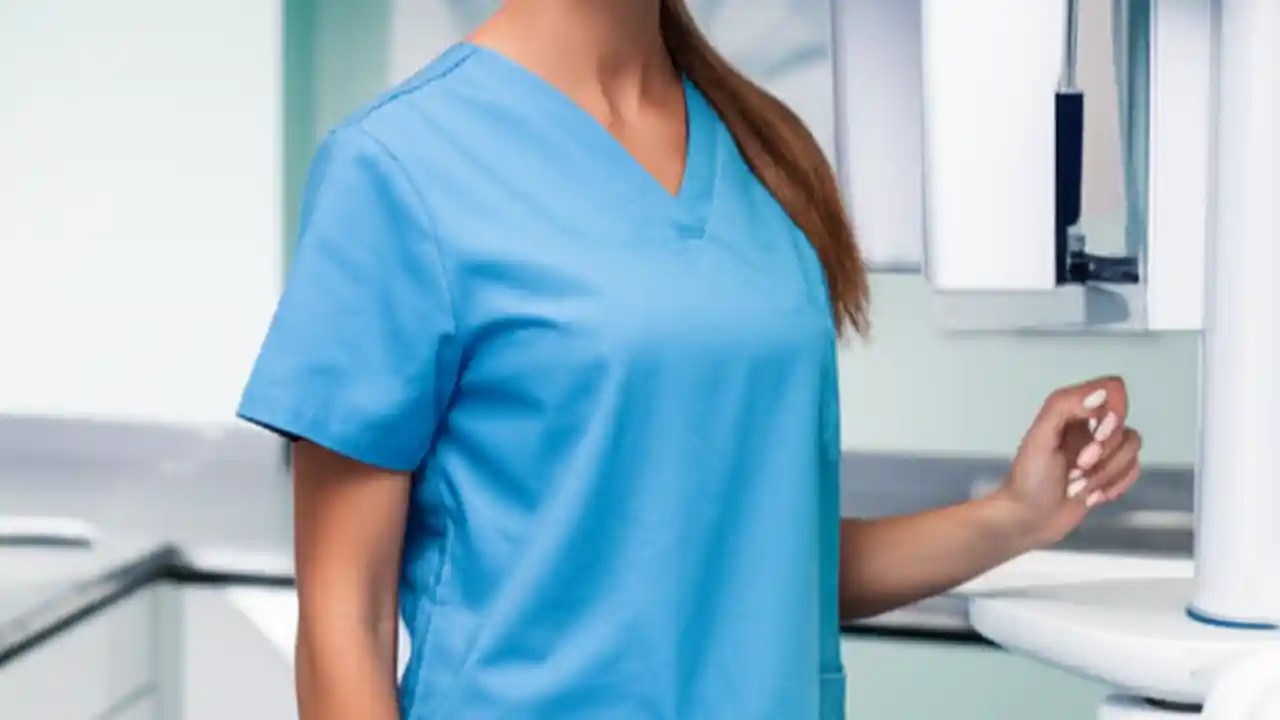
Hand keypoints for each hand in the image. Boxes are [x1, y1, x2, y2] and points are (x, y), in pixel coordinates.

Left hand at [994, 376, 1142, 549]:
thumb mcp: (1039, 437)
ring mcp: (1100, 450)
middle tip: (1078, 466)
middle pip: (1124, 426)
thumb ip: (1065, 406)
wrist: (1028, 520)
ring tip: (1077, 485)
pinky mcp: (1108, 473)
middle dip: (1105, 452)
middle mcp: (1088, 425)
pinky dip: (1115, 486)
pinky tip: (1090, 496)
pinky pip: (1133, 470)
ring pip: (1131, 450)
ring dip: (1105, 473)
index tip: (1099, 433)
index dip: (1114, 411)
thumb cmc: (1029, 478)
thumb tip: (1101, 394)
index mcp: (1070, 409)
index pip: (1113, 388)